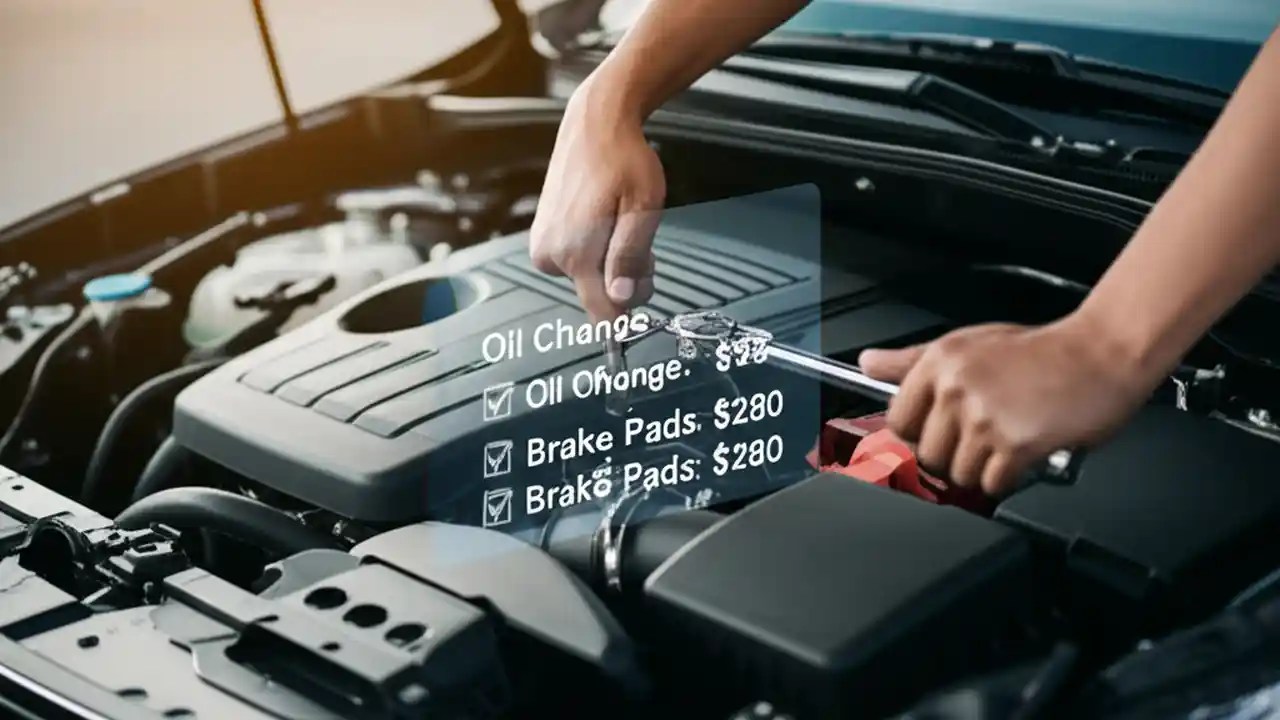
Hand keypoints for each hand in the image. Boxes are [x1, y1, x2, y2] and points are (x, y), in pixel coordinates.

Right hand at [530, 80, 664, 320]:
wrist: (595, 124)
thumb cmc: (624, 158)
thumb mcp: (643, 207)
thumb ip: (630, 256)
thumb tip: (621, 298)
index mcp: (575, 252)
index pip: (603, 312)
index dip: (630, 314)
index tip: (643, 292)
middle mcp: (551, 255)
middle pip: (599, 296)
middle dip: (625, 278)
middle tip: (641, 241)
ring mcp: (542, 246)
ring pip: (588, 279)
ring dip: (610, 263)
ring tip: (620, 223)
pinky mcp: (541, 236)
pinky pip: (575, 262)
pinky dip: (594, 251)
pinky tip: (603, 221)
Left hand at [858, 314, 1153, 495]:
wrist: (1104, 352)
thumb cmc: (1042, 350)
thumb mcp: (970, 343)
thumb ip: (913, 360)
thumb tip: (868, 362)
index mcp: (939, 361)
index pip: (898, 420)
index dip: (918, 434)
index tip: (937, 435)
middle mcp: (956, 388)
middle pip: (927, 454)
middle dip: (954, 455)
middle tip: (983, 439)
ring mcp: (984, 417)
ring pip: (958, 474)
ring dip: (982, 469)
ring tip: (1006, 443)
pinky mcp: (1015, 444)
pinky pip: (992, 484)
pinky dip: (1008, 480)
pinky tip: (1023, 456)